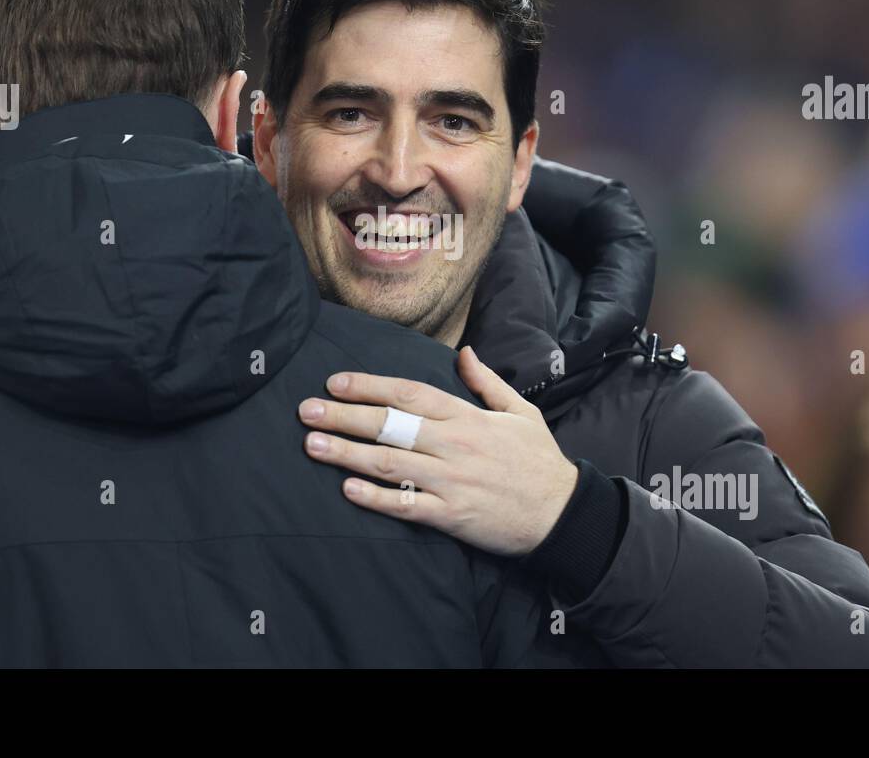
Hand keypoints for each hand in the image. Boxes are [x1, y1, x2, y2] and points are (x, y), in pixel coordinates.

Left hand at [298, 346, 577, 555]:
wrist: (562, 514)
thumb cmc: (539, 460)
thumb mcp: (521, 411)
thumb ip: (486, 383)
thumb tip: (464, 353)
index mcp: (467, 417)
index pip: (410, 394)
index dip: (370, 385)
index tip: (335, 382)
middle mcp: (455, 445)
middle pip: (391, 425)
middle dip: (345, 416)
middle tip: (306, 411)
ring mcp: (452, 481)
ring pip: (389, 464)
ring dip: (347, 454)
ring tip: (313, 445)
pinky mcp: (452, 515)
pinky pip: (406, 505)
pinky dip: (376, 499)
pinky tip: (347, 491)